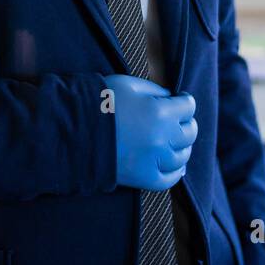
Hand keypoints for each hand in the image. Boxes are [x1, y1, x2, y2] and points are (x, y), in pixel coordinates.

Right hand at [103, 74, 197, 190]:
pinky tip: (176, 165)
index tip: (180, 101)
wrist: (74, 130)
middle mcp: (162, 138)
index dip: (184, 101)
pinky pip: (170, 179)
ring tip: (174, 140)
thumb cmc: (101, 102)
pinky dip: (176, 171)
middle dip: (186, 123)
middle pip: (190, 132)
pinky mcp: (144, 178)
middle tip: (179, 119)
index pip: (188, 107)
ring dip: (181, 146)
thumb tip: (171, 99)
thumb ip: (156, 91)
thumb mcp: (130, 85)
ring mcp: (154, 160)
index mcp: (160, 112)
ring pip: (183, 156)